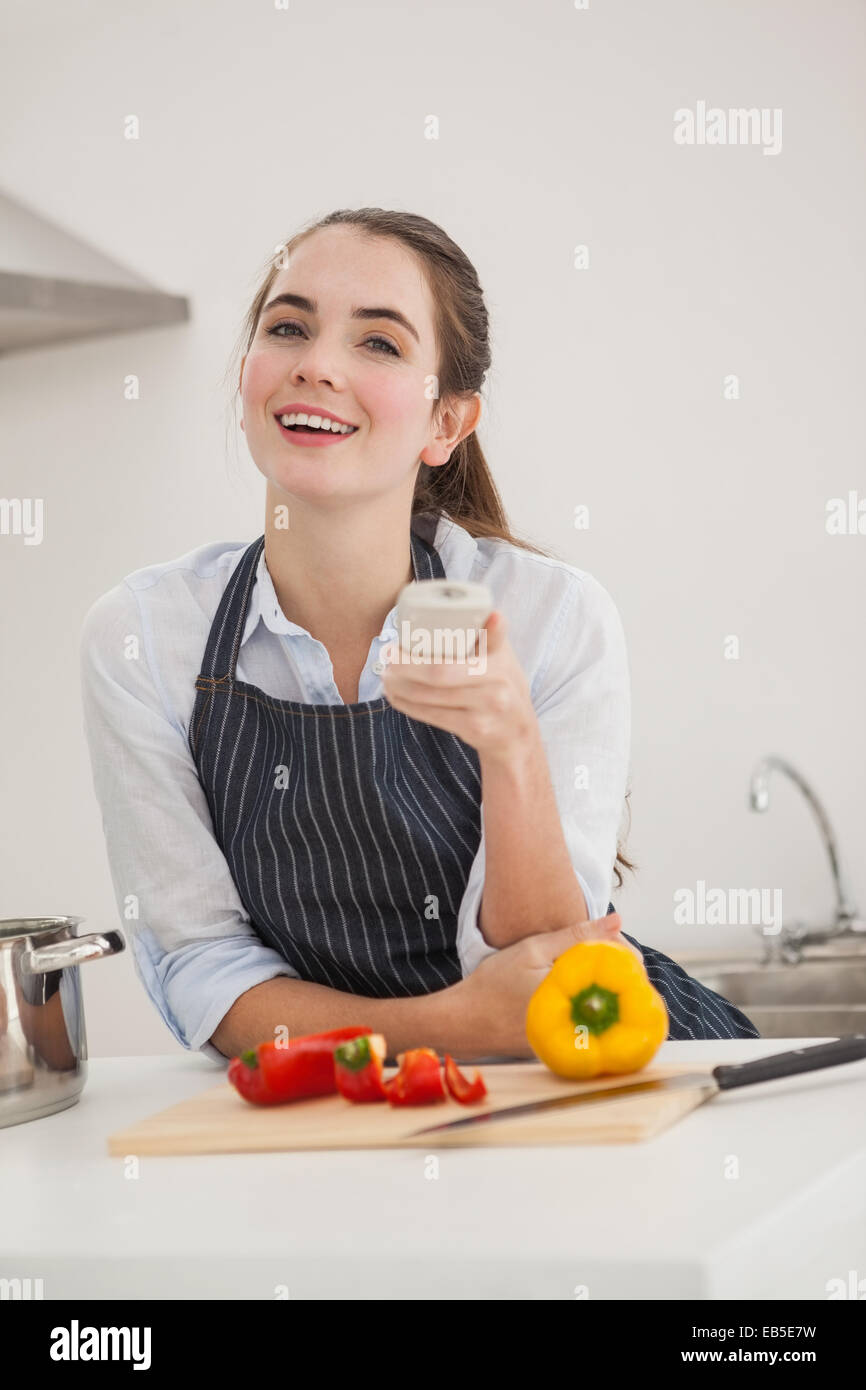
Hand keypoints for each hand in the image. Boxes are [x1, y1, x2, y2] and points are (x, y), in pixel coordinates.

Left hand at [381, 611, 534, 761]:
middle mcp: (496, 685)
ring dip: (400, 685)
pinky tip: (396, 696)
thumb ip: (492, 636)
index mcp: (500, 661)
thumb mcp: (503, 657)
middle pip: (440, 672)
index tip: (407, 638)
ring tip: (386, 676)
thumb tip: (490, 613)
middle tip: (387, 657)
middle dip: (406, 665)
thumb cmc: (503, 685)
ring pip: (431, 695)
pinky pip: (432, 715)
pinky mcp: (474, 729)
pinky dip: (408, 704)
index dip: (449, 633)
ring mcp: (485, 710)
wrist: (517, 731)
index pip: (472, 643)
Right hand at [453, 912, 641, 1058]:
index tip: (609, 942)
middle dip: (617, 971)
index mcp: (580, 1000)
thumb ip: (578, 935)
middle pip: (622, 995)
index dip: (624, 954)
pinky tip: (573, 990)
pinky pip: (592, 1024)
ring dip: (604, 988)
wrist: (464, 1023)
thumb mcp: (534, 950)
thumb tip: (618, 920)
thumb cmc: (494, 985)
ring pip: (609, 1010)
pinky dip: (589, 1005)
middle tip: (599, 952)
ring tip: (585, 970)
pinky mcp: (566, 1050)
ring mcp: (575, 1043)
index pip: (625, 974)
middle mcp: (583, 1028)